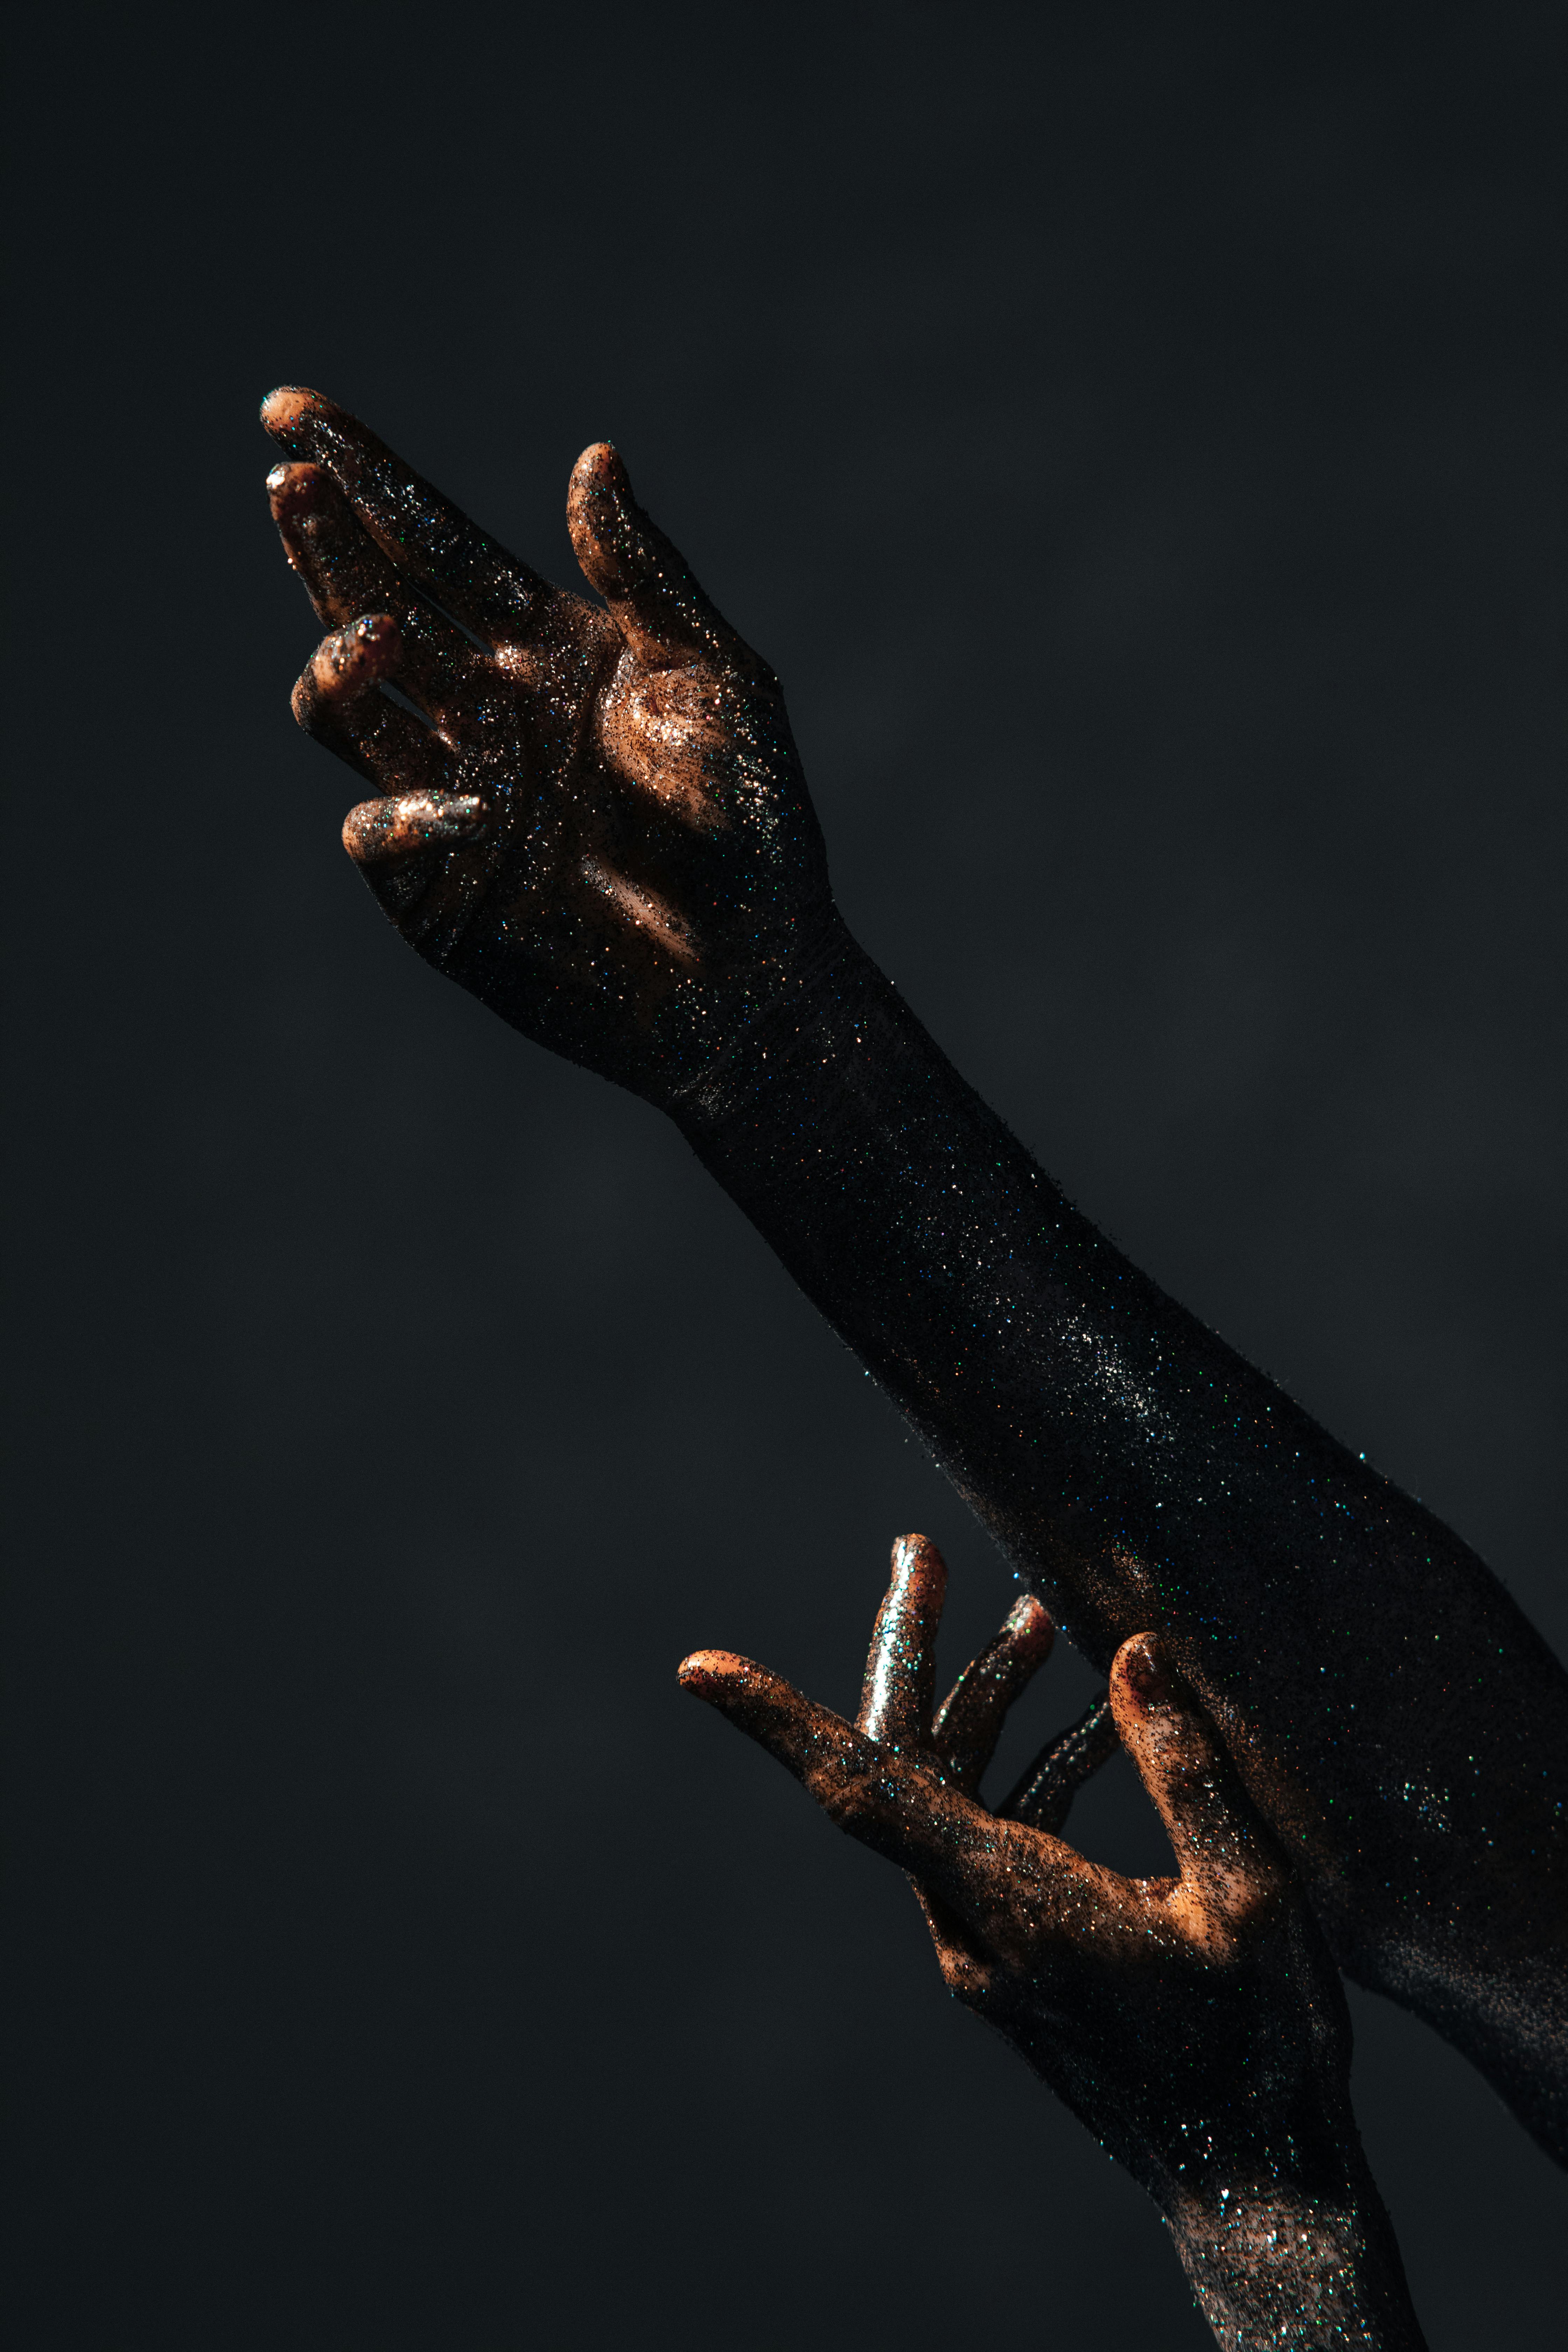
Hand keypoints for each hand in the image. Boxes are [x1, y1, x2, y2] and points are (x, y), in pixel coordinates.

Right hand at [262, 389, 839, 1102]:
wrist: (751, 970)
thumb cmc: (752, 824)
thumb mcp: (717, 680)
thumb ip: (644, 576)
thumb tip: (595, 459)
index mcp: (545, 647)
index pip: (433, 543)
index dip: (363, 475)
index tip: (291, 409)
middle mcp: (484, 709)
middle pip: (371, 603)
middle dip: (322, 541)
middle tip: (288, 480)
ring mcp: (452, 793)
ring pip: (346, 707)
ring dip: (336, 658)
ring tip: (374, 633)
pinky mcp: (438, 885)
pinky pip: (376, 829)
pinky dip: (396, 812)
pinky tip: (454, 807)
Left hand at [681, 1539, 1423, 2348]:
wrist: (1252, 2185)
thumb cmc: (1262, 2046)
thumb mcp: (1250, 1897)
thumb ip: (1185, 1769)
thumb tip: (1133, 1652)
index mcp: (1012, 1905)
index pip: (862, 1792)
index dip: (777, 1720)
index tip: (698, 1665)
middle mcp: (972, 1923)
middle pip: (900, 1763)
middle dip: (910, 1648)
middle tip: (922, 1549)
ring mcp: (987, 1942)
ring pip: (949, 1792)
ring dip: (988, 1701)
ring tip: (1046, 1617)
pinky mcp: (1016, 1949)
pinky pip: (993, 1834)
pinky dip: (1032, 1769)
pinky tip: (1101, 1725)